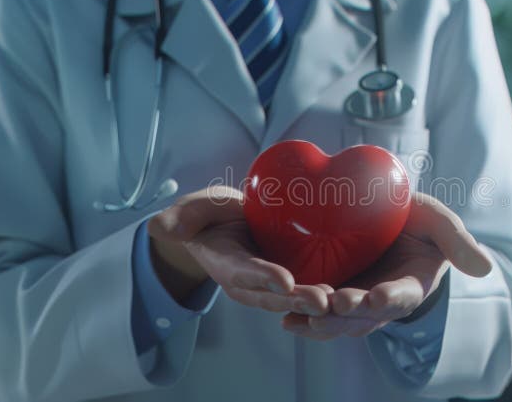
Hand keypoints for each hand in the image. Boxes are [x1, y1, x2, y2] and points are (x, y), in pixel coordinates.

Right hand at [148, 186, 330, 315]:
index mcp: (229, 265)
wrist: (224, 226)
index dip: (262, 276)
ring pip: (294, 298)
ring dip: (315, 301)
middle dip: (298, 298)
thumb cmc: (209, 217)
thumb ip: (181, 217)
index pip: (245, 272)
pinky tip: (350, 291)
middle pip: (275, 294)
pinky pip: (307, 288)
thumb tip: (161, 227)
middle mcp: (251, 283)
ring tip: (338, 301)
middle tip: (322, 300)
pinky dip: (327, 292)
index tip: (281, 279)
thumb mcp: (193, 210)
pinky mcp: (291, 279)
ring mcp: (271, 285)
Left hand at [282, 192, 491, 339]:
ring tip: (299, 317)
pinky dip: (303, 316)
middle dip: (347, 313)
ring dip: (320, 320)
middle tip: (332, 305)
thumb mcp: (438, 223)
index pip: (402, 296)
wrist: (387, 222)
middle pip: (363, 315)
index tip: (378, 297)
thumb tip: (486, 268)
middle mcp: (381, 300)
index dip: (390, 298)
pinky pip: (318, 312)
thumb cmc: (416, 223)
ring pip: (338, 320)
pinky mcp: (333, 293)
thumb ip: (458, 242)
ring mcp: (355, 300)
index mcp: (409, 284)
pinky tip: (283, 315)